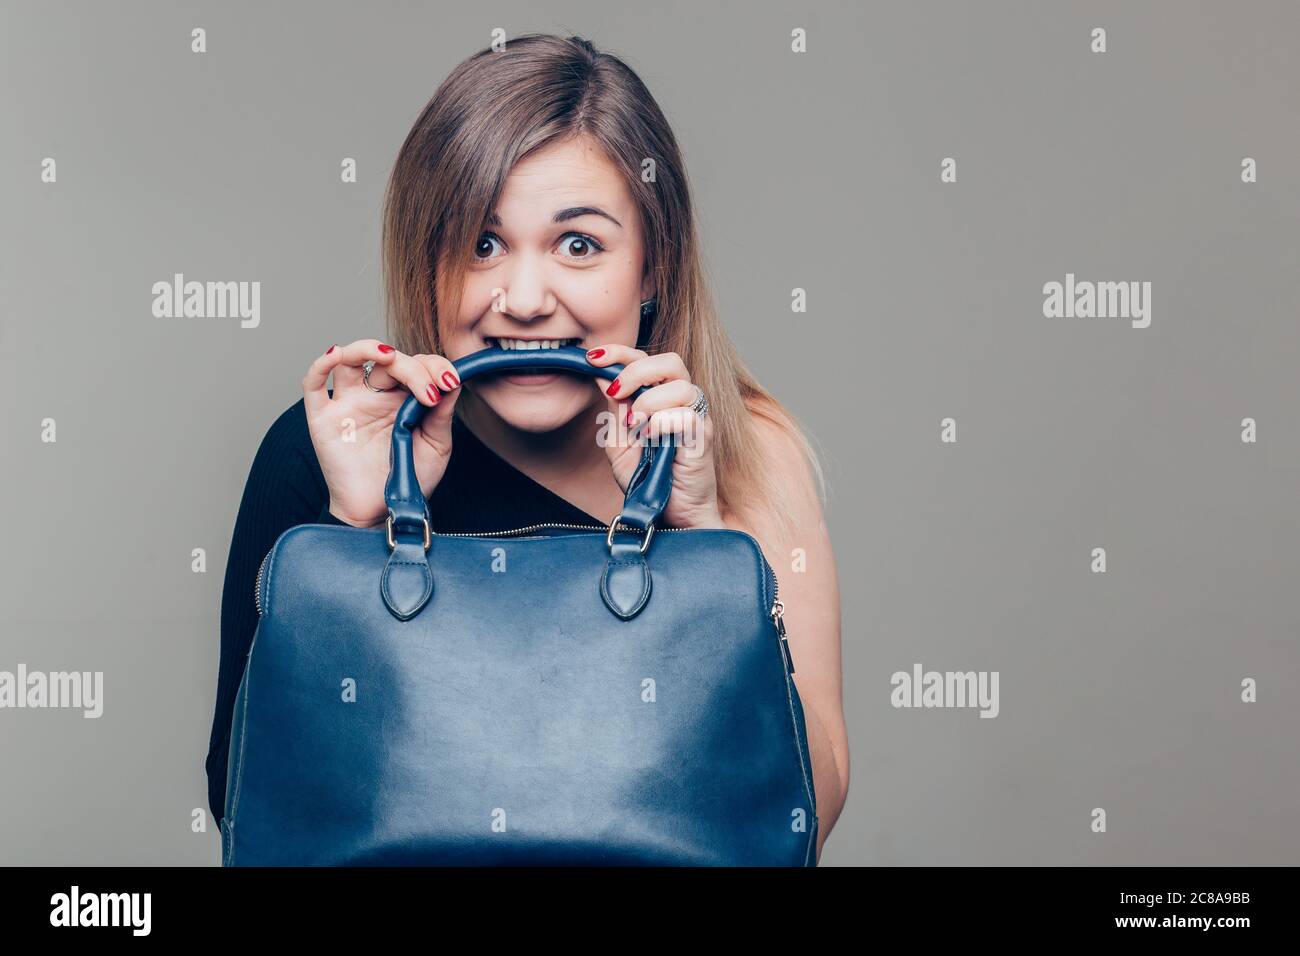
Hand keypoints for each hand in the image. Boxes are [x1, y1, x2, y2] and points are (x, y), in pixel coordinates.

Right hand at [302, 339, 463, 526]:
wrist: (384, 510)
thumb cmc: (410, 477)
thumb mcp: (436, 445)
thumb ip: (442, 413)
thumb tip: (452, 379)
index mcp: (404, 398)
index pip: (417, 365)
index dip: (434, 366)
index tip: (450, 381)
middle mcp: (376, 395)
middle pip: (389, 362)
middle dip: (413, 368)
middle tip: (430, 391)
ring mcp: (349, 404)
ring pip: (350, 359)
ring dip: (367, 348)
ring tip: (389, 355)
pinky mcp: (324, 419)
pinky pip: (313, 384)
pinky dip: (320, 364)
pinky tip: (336, 354)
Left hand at [585, 344, 723, 528]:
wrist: (671, 518)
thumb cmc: (650, 481)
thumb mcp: (620, 444)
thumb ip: (614, 412)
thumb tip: (600, 376)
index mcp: (662, 399)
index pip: (646, 360)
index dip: (620, 352)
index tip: (592, 356)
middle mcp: (683, 404)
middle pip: (670, 361)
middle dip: (636, 370)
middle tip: (615, 392)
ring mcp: (697, 420)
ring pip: (681, 386)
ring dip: (649, 402)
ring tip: (635, 427)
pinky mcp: (705, 439)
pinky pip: (687, 416)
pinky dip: (663, 423)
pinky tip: (651, 439)